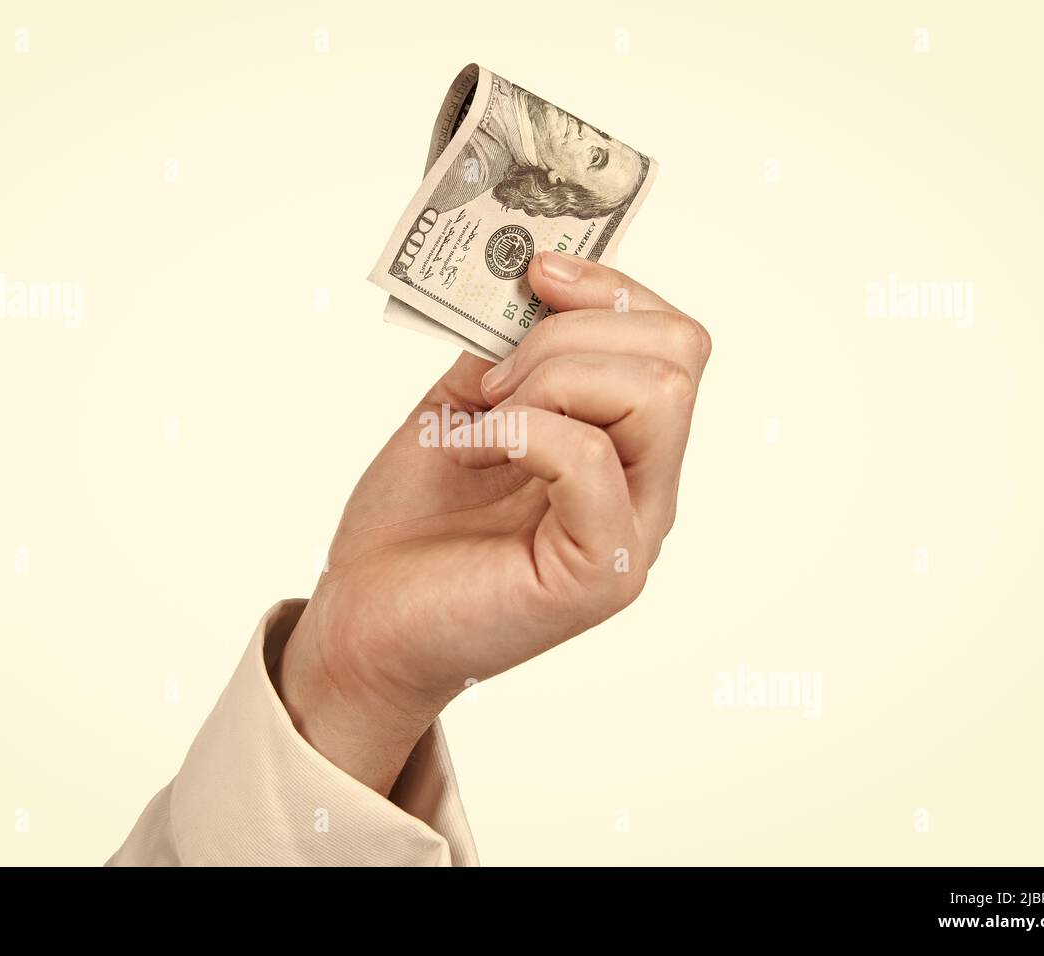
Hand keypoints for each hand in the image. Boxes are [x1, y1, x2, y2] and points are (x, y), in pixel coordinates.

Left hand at [272, 251, 710, 793]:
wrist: (365, 616)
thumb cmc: (412, 524)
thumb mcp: (463, 405)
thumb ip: (512, 350)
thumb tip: (539, 281)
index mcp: (624, 446)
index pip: (676, 339)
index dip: (613, 287)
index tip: (537, 273)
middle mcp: (646, 488)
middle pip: (678, 353)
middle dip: (572, 334)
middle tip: (496, 379)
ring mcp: (630, 532)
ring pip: (654, 393)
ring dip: (550, 379)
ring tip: (484, 418)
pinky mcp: (598, 573)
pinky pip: (590, 458)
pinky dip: (520, 430)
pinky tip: (469, 450)